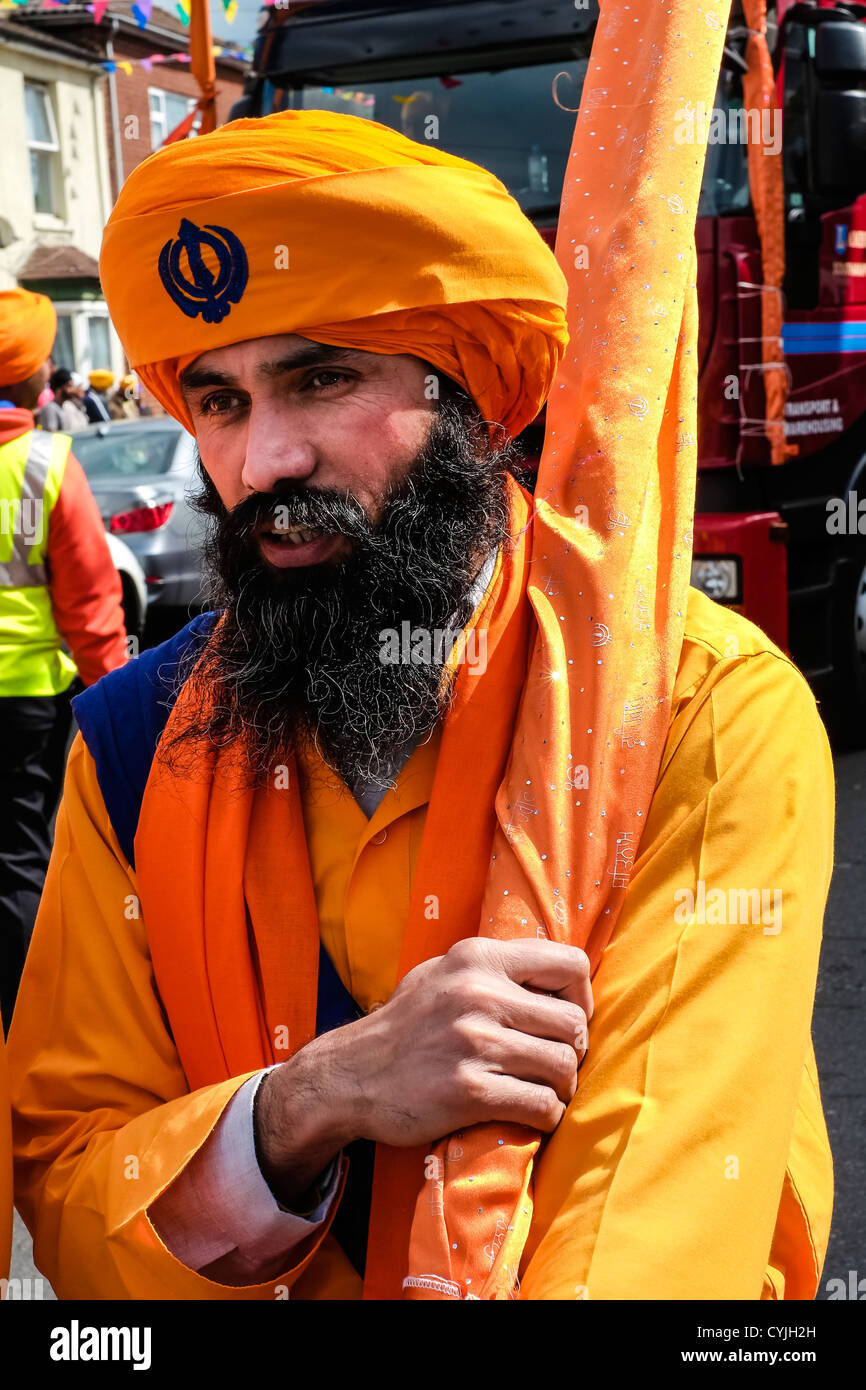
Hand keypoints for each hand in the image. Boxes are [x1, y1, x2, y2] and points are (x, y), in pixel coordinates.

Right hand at [256, 937, 592, 1202]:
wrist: (349, 1076)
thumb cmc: (405, 1026)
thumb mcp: (442, 972)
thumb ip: (494, 968)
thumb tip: (556, 978)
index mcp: (478, 957)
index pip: (571, 964)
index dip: (582, 997)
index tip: (566, 1021)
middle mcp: (479, 993)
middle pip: (574, 1024)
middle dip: (574, 1051)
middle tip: (554, 1065)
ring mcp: (475, 1043)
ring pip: (564, 1068)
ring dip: (562, 1087)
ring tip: (543, 1091)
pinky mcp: (470, 1092)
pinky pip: (542, 1106)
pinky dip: (547, 1116)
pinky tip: (531, 1114)